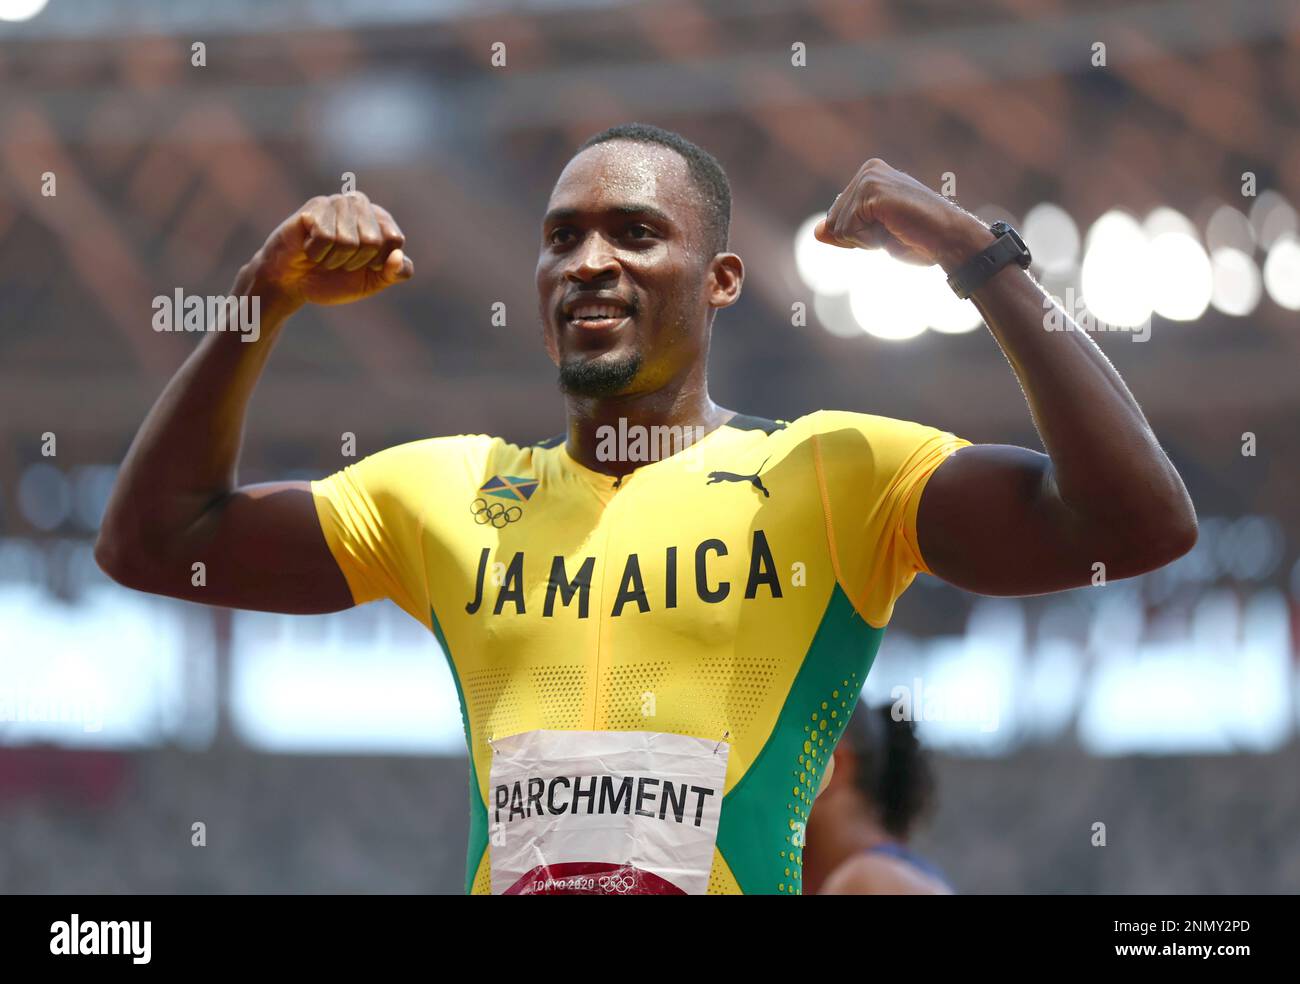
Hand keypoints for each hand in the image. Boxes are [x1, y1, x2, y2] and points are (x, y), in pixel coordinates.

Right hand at [248, 192, 413, 305]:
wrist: (292, 283)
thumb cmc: (334, 279)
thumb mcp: (372, 282)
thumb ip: (395, 273)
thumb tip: (398, 257)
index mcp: (380, 219)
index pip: (395, 240)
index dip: (378, 262)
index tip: (363, 265)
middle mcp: (360, 204)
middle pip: (373, 241)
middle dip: (354, 262)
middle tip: (338, 261)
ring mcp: (336, 202)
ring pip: (348, 241)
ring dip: (333, 259)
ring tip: (323, 255)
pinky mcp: (314, 207)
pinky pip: (325, 237)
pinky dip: (316, 253)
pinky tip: (308, 248)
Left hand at [814, 158, 991, 270]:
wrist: (950, 239)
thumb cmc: (919, 239)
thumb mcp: (873, 236)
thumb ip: (844, 231)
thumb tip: (816, 232)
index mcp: (870, 175)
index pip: (836, 217)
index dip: (857, 236)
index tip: (889, 229)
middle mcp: (869, 170)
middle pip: (833, 222)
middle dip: (858, 238)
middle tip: (893, 231)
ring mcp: (870, 178)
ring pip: (838, 229)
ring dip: (865, 241)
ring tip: (895, 230)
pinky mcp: (871, 191)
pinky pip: (848, 231)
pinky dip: (868, 241)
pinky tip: (893, 229)